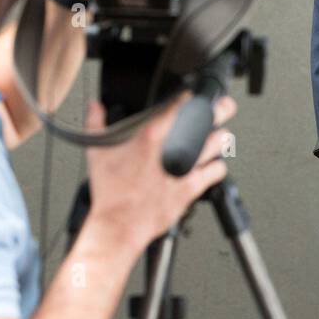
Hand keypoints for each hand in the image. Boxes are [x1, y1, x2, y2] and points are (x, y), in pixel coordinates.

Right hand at [84, 93, 236, 252]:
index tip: (194, 94)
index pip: (180, 104)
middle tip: (225, 106)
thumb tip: (94, 106)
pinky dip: (218, 167)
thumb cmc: (110, 191)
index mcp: (151, 135)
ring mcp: (185, 168)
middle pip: (208, 120)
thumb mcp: (97, 152)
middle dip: (221, 109)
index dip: (191, 95)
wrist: (119, 224)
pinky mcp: (191, 187)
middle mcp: (172, 148)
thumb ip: (96, 123)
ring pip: (218, 144)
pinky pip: (216, 172)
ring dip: (221, 138)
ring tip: (221, 135)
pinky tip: (213, 166)